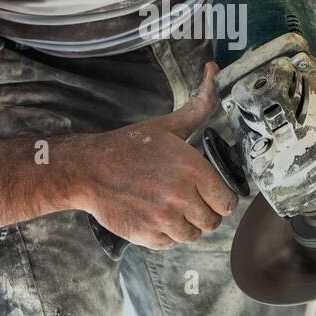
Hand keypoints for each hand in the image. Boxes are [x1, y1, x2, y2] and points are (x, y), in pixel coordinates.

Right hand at [66, 63, 238, 249]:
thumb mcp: (168, 126)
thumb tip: (215, 70)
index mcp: (193, 170)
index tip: (208, 195)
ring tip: (168, 208)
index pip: (226, 203)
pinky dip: (164, 235)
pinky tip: (153, 216)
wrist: (89, 169)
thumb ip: (199, 106)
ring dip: (184, 226)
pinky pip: (170, 244)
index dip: (219, 199)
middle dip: (202, 213)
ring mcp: (164, 219)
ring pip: (192, 236)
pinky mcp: (147, 235)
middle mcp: (182, 197)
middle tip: (185, 201)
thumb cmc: (130, 147)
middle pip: (211, 222)